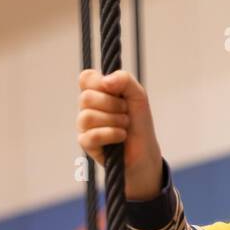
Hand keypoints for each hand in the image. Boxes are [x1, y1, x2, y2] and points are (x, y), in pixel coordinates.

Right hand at [76, 68, 163, 199]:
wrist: (145, 152)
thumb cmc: (139, 123)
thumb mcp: (138, 95)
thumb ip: (124, 79)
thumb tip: (105, 81)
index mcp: (96, 92)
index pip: (85, 78)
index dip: (100, 82)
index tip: (115, 91)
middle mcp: (87, 107)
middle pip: (86, 98)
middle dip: (113, 105)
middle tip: (126, 112)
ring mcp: (84, 126)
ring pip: (87, 116)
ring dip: (113, 120)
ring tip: (125, 125)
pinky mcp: (86, 144)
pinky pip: (92, 135)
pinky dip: (111, 134)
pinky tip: (121, 136)